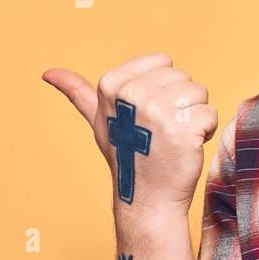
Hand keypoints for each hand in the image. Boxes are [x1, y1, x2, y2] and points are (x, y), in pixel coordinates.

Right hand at [42, 53, 217, 220]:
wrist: (147, 197)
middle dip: (180, 103)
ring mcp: (157, 112)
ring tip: (174, 138)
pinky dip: (206, 132)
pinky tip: (187, 148)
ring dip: (194, 117)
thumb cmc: (127, 155)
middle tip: (162, 131)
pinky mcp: (182, 129)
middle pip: (184, 77)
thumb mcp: (99, 120)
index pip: (163, 62)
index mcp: (111, 84)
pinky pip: (210, 114)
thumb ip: (78, 93)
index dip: (163, 88)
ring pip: (200, 93)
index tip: (148, 114)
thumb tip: (48, 73)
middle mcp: (132, 94)